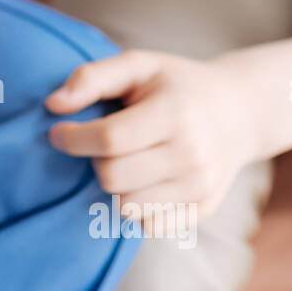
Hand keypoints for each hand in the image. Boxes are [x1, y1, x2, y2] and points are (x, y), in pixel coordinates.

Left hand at [45, 51, 263, 219]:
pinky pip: (147, 224)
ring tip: (125, 160)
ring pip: (126, 207)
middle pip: (113, 177)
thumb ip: (92, 78)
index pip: (108, 140)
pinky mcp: (201, 210)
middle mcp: (193, 155)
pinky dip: (135, 205)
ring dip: (114, 185)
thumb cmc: (175, 86)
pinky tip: (142, 180)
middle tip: (100, 144)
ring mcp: (200, 187)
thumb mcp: (138, 65)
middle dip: (94, 160)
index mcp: (176, 114)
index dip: (72, 138)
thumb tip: (52, 105)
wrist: (238, 112)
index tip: (58, 131)